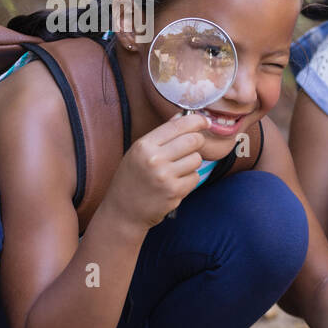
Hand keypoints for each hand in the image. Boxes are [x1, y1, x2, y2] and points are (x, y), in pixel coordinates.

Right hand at [104, 112, 209, 228]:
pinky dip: (189, 179)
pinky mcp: (174, 192)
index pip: (178, 125)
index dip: (196, 120)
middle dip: (198, 142)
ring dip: (191, 163)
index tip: (204, 121)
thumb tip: (183, 116)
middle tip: (192, 147)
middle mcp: (154, 159)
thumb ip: (161, 135)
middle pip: (194, 140)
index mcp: (144, 145)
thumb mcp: (139, 152)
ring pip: (197, 159)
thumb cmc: (132, 178)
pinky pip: (195, 177)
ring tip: (176, 170)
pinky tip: (175, 183)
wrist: (123, 211)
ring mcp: (165, 176)